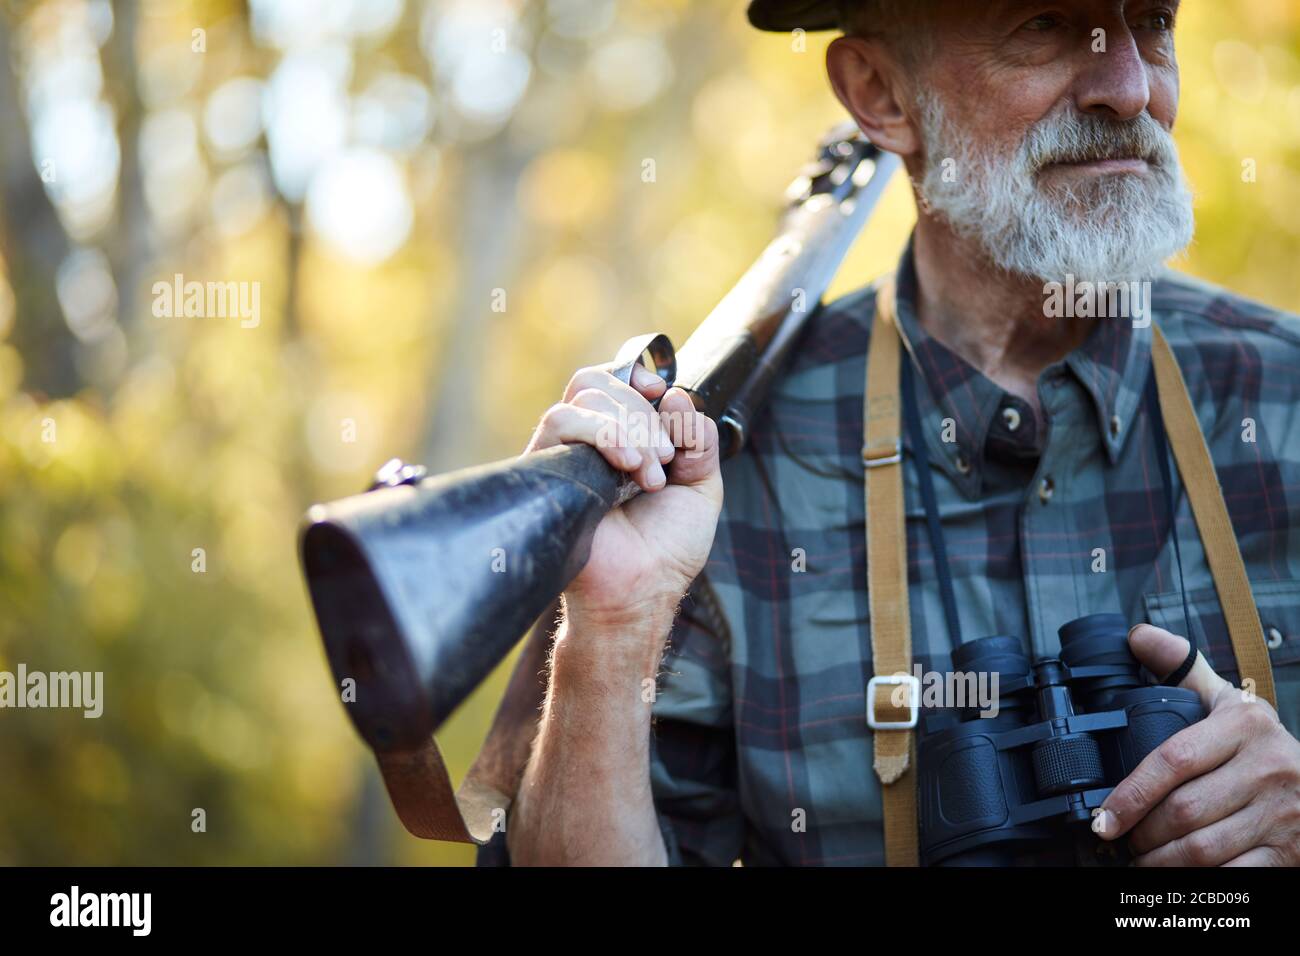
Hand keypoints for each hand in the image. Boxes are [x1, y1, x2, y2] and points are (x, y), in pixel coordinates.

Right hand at [523, 362, 722, 630]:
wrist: (643, 591)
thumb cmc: (667, 548)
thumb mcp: (701, 484)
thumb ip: (698, 438)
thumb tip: (674, 396)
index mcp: (618, 441)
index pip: (610, 382)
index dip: (636, 377)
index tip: (662, 394)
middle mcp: (586, 445)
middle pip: (598, 384)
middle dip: (643, 413)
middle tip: (666, 459)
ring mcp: (565, 457)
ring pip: (582, 399)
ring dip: (629, 427)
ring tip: (649, 472)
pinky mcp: (549, 471)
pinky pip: (562, 422)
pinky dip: (606, 434)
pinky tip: (630, 467)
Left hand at [1092, 624, 1299, 865]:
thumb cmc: (1263, 745)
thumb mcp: (1230, 701)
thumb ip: (1182, 667)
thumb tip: (1137, 637)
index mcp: (1245, 725)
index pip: (1172, 760)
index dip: (1130, 794)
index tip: (1103, 817)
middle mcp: (1269, 767)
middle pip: (1183, 811)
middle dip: (1142, 833)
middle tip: (1123, 839)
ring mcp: (1284, 814)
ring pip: (1203, 849)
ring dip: (1161, 862)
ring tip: (1142, 860)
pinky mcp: (1292, 852)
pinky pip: (1234, 876)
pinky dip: (1197, 882)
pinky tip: (1177, 876)